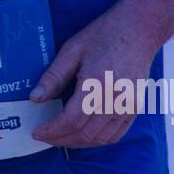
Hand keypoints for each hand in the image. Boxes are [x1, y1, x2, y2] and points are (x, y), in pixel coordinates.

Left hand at [28, 3, 161, 149]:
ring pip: (99, 139)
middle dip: (61, 139)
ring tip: (60, 138)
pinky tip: (82, 136)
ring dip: (77, 143)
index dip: (52, 130)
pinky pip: (115, 135)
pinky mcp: (135, 108)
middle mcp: (114, 99)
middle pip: (84, 133)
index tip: (37, 131)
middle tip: (44, 136)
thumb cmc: (104, 35)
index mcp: (96, 84)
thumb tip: (34, 98)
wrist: (139, 29)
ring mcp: (128, 106)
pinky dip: (97, 141)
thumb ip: (53, 77)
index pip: (71, 120)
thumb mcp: (72, 50)